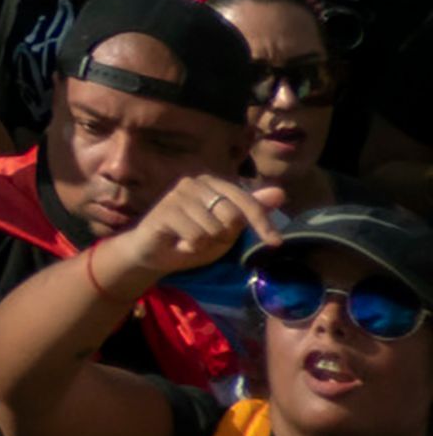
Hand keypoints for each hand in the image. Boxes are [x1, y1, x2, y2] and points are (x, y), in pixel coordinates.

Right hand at [91, 174, 286, 290]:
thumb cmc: (193, 238)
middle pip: (232, 215)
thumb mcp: (229, 229)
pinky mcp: (165, 210)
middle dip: (224, 236)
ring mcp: (178, 194)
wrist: (154, 253)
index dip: (263, 224)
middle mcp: (195, 182)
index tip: (275, 243)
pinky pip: (196, 236)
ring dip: (206, 243)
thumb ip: (251, 211)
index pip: (248, 202)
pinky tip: (179, 242)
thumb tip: (280, 192)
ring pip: (215, 228)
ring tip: (190, 240)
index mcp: (213, 183)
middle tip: (206, 238)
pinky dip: (191, 246)